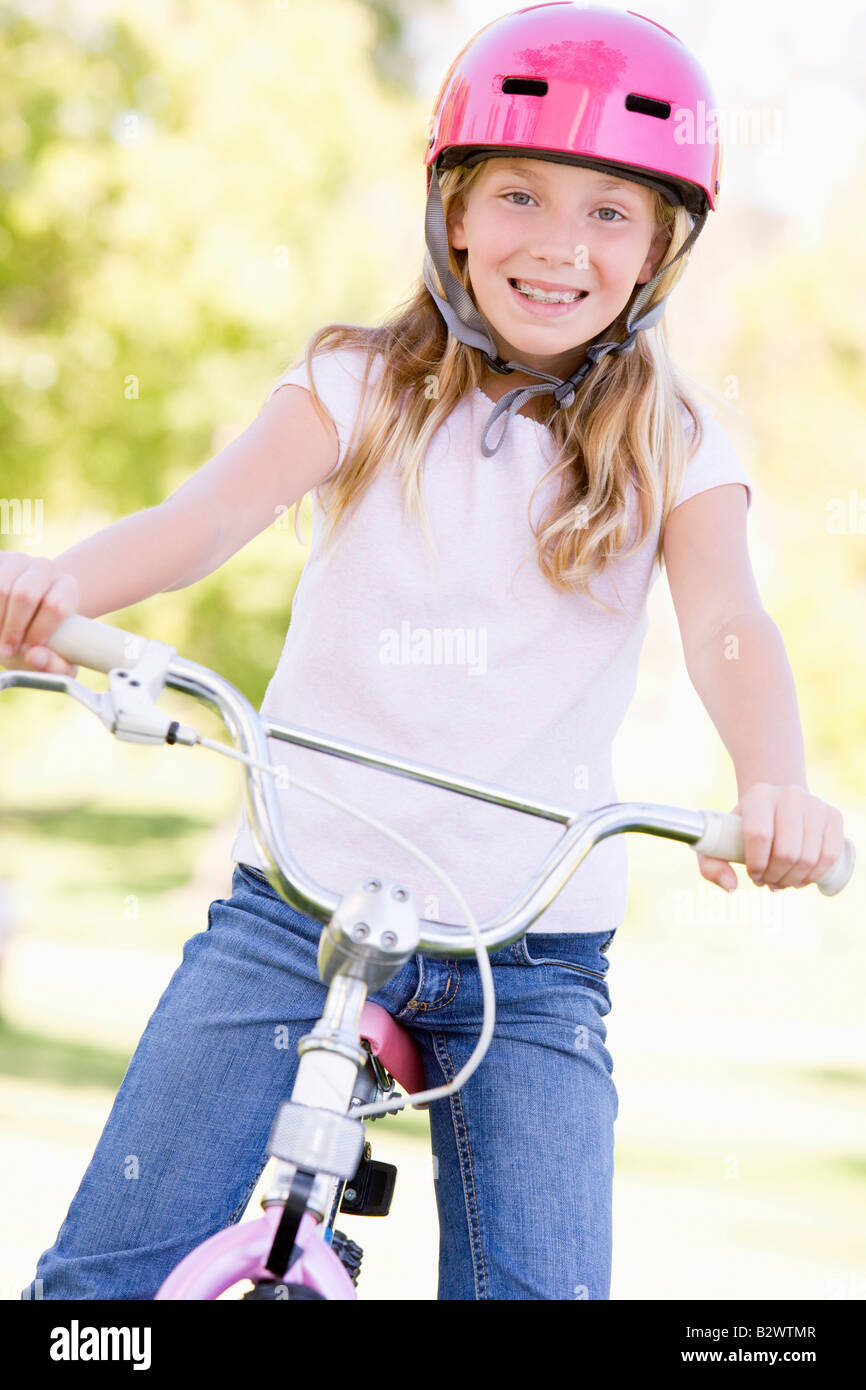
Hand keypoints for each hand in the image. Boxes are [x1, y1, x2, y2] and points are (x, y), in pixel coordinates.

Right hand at [0, 552, 79, 675]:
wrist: (24, 616)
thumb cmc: (42, 639)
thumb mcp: (54, 658)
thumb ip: (54, 666)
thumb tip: (36, 657)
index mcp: (67, 587)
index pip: (56, 604)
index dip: (40, 630)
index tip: (30, 649)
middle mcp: (45, 568)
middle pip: (25, 594)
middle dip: (13, 628)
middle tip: (8, 648)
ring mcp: (18, 560)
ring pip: (2, 587)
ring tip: (0, 634)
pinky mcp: (0, 559)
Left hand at [697, 782, 845, 892]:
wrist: (775, 805)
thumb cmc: (742, 828)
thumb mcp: (719, 841)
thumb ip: (710, 865)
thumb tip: (731, 886)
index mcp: (758, 796)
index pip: (759, 835)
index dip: (756, 864)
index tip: (753, 875)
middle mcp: (789, 795)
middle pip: (786, 851)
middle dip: (775, 876)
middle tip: (768, 881)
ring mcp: (814, 804)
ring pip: (808, 857)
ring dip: (794, 880)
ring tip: (782, 881)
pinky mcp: (833, 815)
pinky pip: (830, 855)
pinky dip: (815, 875)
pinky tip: (802, 878)